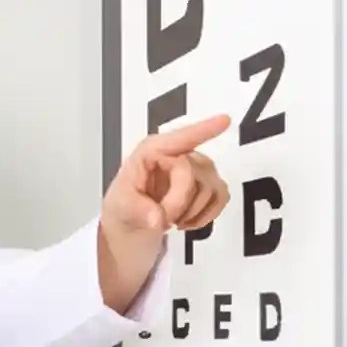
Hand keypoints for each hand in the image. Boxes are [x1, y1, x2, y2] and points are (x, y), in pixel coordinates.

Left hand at [103, 114, 231, 234]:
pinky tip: (188, 220)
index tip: (224, 120)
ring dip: (192, 211)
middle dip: (179, 202)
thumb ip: (139, 211)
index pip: (179, 140)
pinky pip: (222, 196)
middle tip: (162, 216)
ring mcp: (197, 168)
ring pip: (211, 187)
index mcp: (151, 152)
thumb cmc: (125, 208)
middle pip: (194, 174)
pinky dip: (207, 214)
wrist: (133, 226)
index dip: (203, 130)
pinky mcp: (210, 183)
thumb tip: (156, 218)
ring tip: (172, 218)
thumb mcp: (122, 208)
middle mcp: (177, 154)